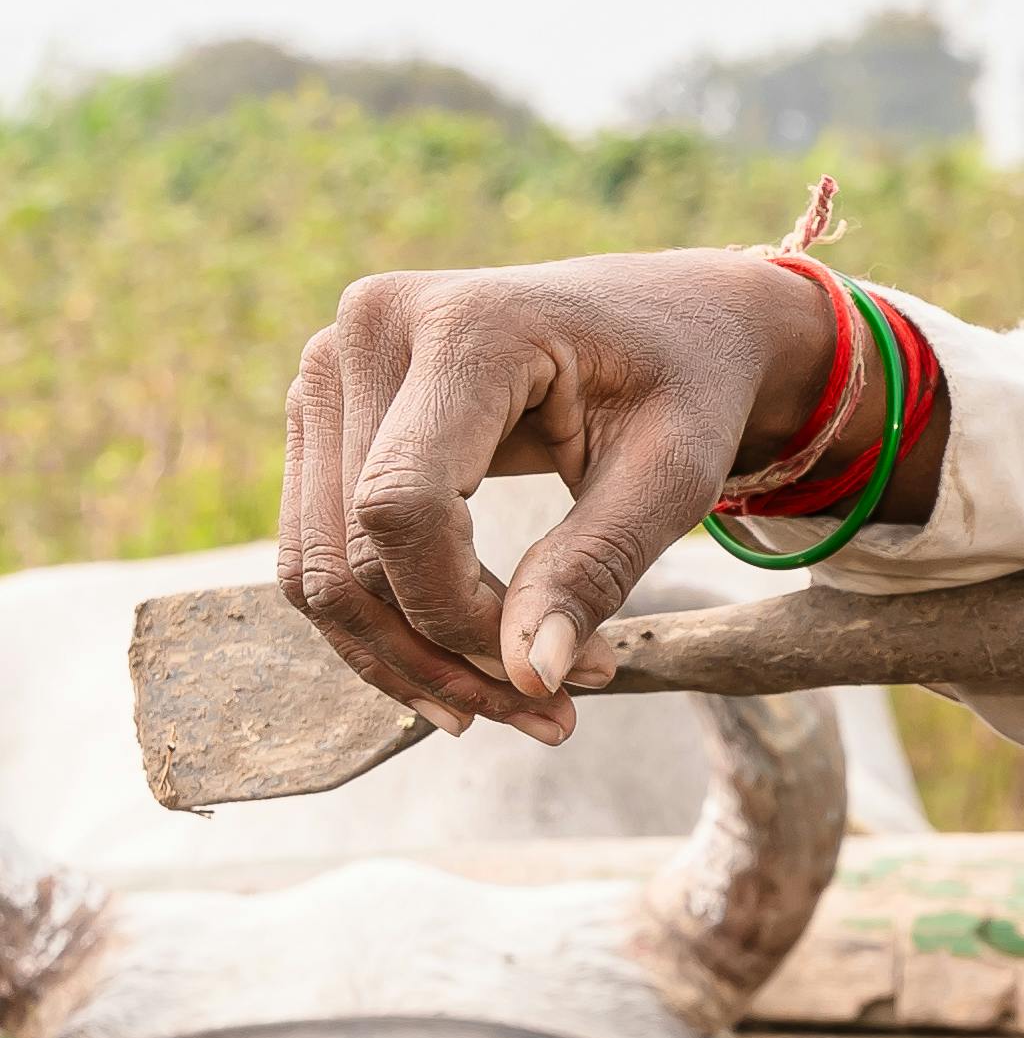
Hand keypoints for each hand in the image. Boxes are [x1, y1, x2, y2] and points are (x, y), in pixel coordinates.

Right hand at [277, 253, 843, 741]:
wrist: (674, 318)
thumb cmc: (689, 383)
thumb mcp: (675, 475)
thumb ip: (597, 566)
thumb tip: (529, 678)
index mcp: (464, 323)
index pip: (402, 506)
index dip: (460, 612)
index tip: (566, 673)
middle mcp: (367, 332)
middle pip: (351, 546)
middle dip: (443, 655)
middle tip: (554, 718)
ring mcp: (329, 368)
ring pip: (319, 563)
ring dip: (408, 660)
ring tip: (522, 709)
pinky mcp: (324, 412)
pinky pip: (323, 548)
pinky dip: (391, 623)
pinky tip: (474, 671)